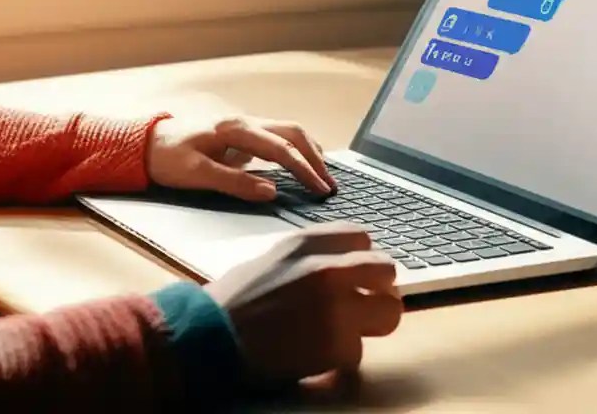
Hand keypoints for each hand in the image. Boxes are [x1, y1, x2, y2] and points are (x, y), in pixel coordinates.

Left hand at [146, 114, 336, 200]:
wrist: (145, 142)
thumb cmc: (167, 158)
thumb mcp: (197, 175)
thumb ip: (235, 182)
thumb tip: (271, 192)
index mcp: (236, 130)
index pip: (281, 149)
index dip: (304, 170)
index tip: (320, 190)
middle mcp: (244, 122)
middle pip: (293, 133)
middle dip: (316, 158)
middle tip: (330, 184)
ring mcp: (244, 125)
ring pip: (288, 131)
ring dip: (309, 150)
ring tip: (323, 173)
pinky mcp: (241, 133)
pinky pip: (277, 136)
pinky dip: (296, 148)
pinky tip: (301, 162)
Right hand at [206, 222, 402, 383]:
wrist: (207, 338)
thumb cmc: (231, 303)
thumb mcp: (270, 261)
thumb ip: (308, 259)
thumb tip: (341, 266)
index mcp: (308, 244)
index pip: (362, 236)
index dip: (363, 259)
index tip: (359, 274)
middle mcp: (328, 268)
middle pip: (386, 269)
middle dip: (377, 290)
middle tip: (363, 307)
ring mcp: (336, 305)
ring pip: (389, 312)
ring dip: (370, 326)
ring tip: (347, 336)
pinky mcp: (337, 343)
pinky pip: (360, 352)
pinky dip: (341, 361)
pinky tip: (319, 359)